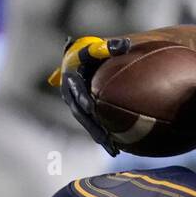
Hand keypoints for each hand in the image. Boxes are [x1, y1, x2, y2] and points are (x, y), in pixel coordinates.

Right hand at [48, 35, 130, 154]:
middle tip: (105, 138)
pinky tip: (116, 149)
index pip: (78, 91)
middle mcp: (70, 95)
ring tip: (113, 151)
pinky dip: (102, 136)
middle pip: (81, 114)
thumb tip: (125, 45)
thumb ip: (108, 46)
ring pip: (87, 124)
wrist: (76, 61)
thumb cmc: (88, 52)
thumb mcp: (95, 47)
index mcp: (71, 80)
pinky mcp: (83, 113)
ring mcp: (75, 106)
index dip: (83, 99)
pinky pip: (92, 125)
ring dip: (99, 137)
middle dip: (93, 127)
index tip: (91, 108)